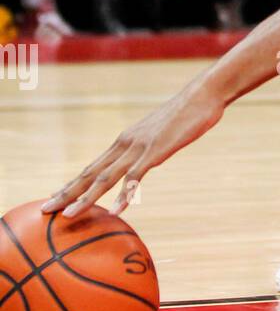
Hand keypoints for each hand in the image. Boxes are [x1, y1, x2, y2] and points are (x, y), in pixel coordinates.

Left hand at [41, 76, 225, 218]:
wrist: (203, 95)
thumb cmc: (186, 114)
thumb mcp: (161, 134)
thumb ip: (149, 148)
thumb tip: (145, 161)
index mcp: (125, 141)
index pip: (92, 167)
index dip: (73, 183)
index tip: (55, 197)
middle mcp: (125, 143)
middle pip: (90, 173)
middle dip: (66, 193)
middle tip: (46, 210)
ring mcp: (139, 147)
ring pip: (106, 177)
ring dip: (85, 198)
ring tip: (68, 215)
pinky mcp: (155, 151)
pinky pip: (135, 176)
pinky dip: (124, 194)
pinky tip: (115, 210)